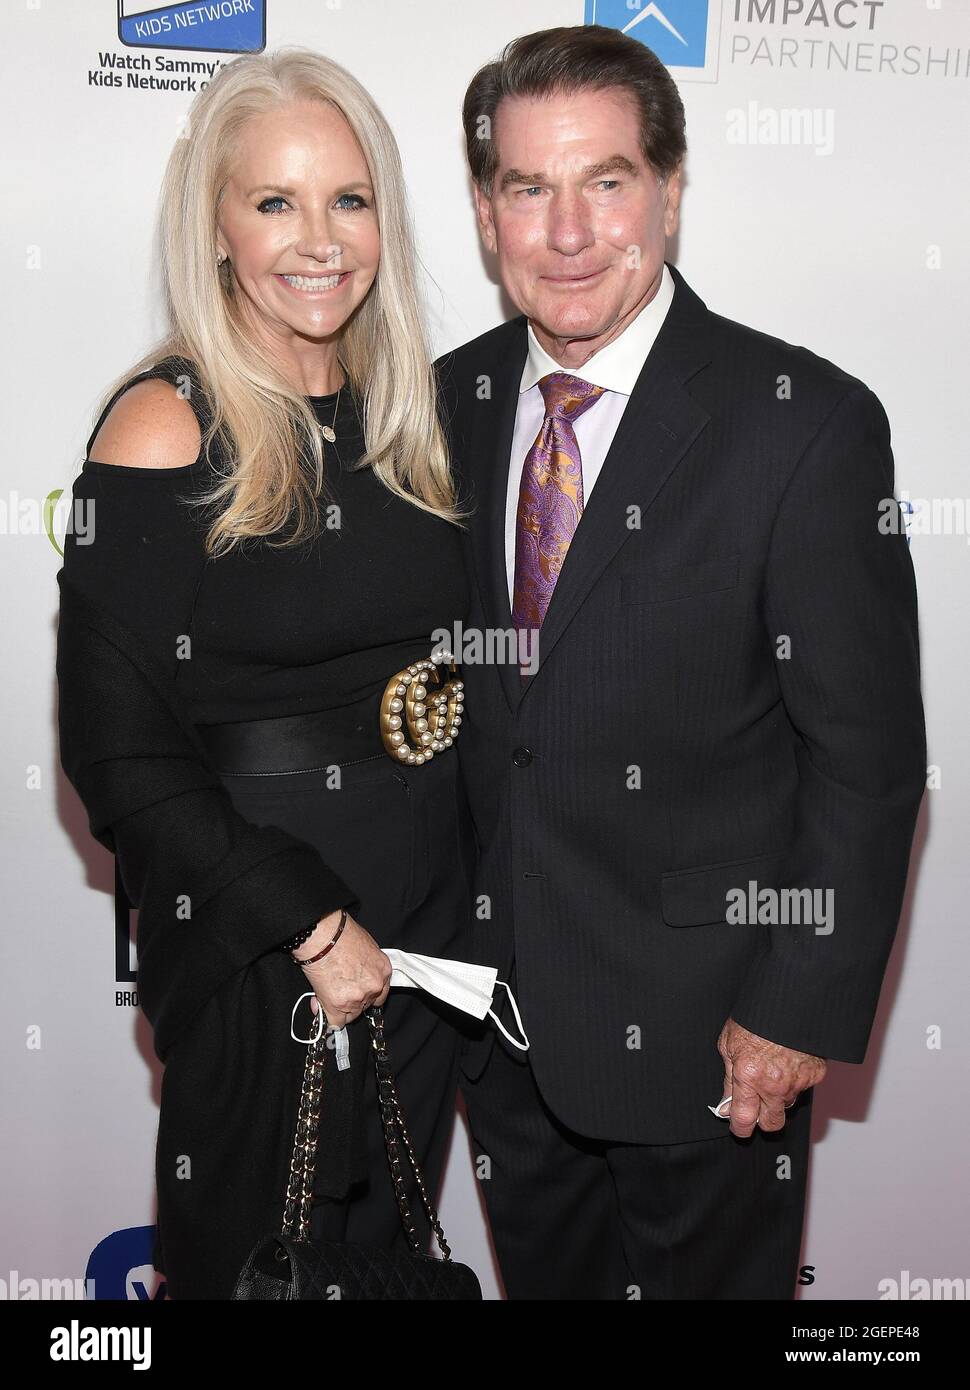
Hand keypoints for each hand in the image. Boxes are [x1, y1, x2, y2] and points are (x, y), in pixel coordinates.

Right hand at [295, 910, 391, 1027]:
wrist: (323, 936)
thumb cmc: (341, 934)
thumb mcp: (365, 947)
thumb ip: (365, 967)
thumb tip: (354, 978)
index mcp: (383, 971)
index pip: (380, 994)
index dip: (366, 995)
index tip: (358, 994)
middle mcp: (374, 986)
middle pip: (365, 1006)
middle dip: (352, 1001)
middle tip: (338, 990)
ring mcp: (357, 998)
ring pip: (350, 1015)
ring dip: (339, 1008)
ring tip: (327, 991)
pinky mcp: (338, 1006)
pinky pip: (335, 1023)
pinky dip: (328, 1018)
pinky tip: (322, 1008)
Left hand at [714, 1017, 825, 1137]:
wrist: (787, 1002)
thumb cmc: (755, 1019)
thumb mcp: (728, 1045)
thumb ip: (728, 1079)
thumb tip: (726, 1104)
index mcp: (749, 1077)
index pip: (744, 1120)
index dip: (740, 1128)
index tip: (739, 1128)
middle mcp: (774, 1085)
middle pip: (772, 1124)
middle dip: (762, 1120)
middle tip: (756, 1108)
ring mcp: (797, 1082)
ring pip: (787, 1104)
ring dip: (778, 1097)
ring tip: (772, 1072)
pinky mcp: (814, 1075)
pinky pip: (803, 1088)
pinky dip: (795, 1080)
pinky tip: (787, 1062)